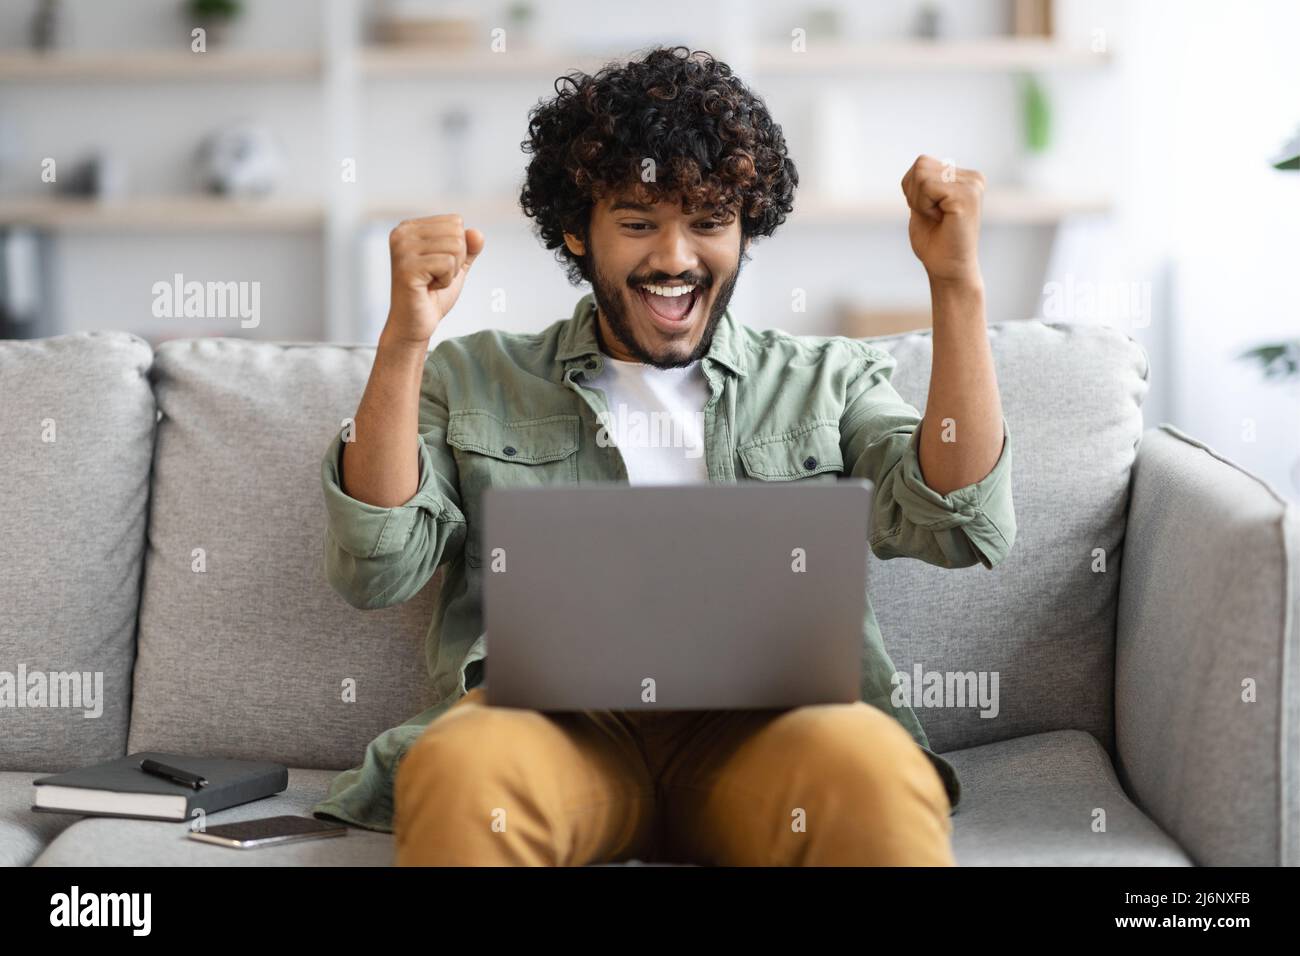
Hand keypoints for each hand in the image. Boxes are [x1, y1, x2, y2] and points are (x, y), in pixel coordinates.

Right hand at [385, 214, 485, 343]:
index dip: (457, 249)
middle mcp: (402, 233)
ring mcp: (402, 249)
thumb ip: (469, 247)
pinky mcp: (407, 266)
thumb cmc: (432, 294)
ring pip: (455, 247)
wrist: (414, 323)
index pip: (455, 222)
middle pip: (457, 233)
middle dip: (456, 260)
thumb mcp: (456, 266)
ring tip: (431, 282)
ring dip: (451, 272)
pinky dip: (445, 281)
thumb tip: (477, 233)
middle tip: (435, 276)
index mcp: (410, 227)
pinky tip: (428, 288)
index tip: (437, 266)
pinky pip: (447, 263)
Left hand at [900, 155, 984, 286]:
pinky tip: (939, 220)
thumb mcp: (923, 204)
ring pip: (921, 174)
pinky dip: (923, 206)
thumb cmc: (935, 242)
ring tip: (937, 218)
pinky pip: (927, 186)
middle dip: (914, 194)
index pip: (922, 163)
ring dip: (919, 201)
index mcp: (966, 177)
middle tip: (932, 216)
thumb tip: (921, 163)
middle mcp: (974, 178)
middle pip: (921, 164)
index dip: (913, 190)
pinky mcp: (966, 196)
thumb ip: (923, 182)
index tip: (928, 211)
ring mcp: (972, 186)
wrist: (947, 270)